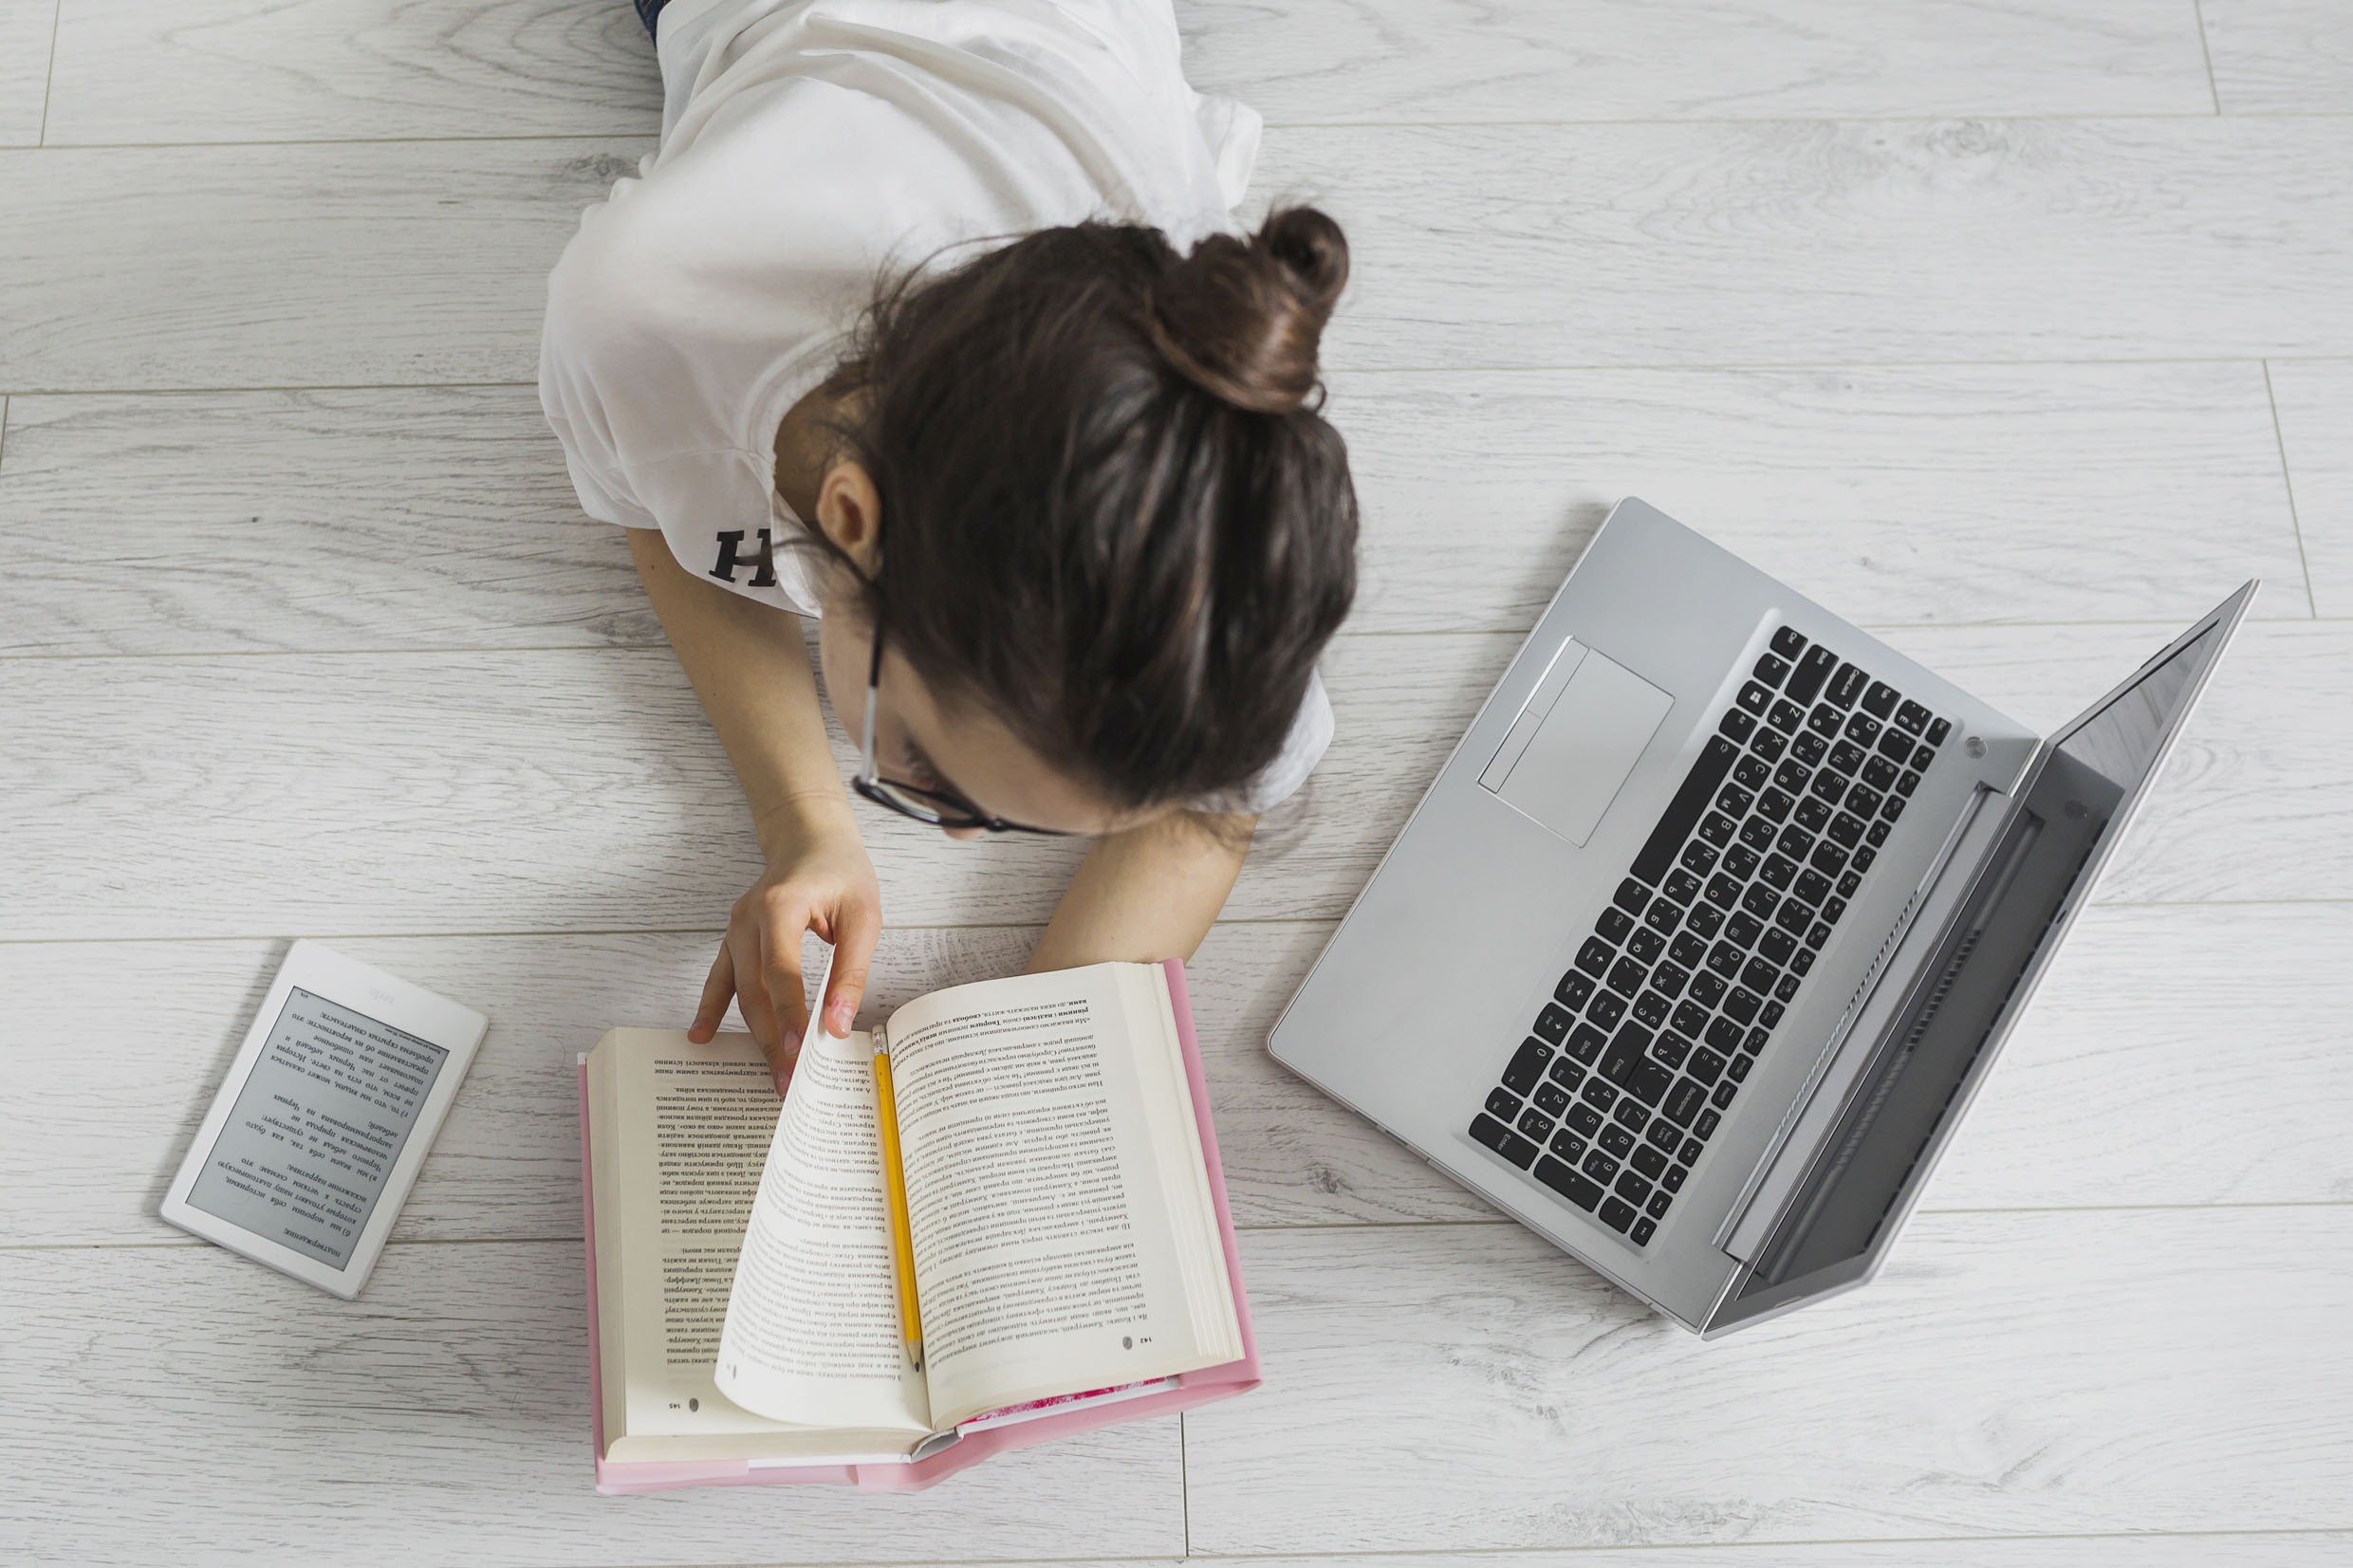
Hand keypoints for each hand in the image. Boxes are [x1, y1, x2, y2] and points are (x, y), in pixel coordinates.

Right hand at [690, 795, 880, 1093]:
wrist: (810, 838)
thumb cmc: (841, 873)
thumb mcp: (863, 916)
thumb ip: (850, 971)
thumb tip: (838, 1025)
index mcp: (780, 907)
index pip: (782, 971)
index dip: (790, 1013)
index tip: (800, 1051)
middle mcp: (748, 918)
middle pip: (755, 989)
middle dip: (772, 1039)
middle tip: (788, 1082)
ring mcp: (735, 928)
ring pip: (738, 990)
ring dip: (753, 1034)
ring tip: (770, 1074)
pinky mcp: (733, 936)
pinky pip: (719, 977)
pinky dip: (711, 1007)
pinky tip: (701, 1037)